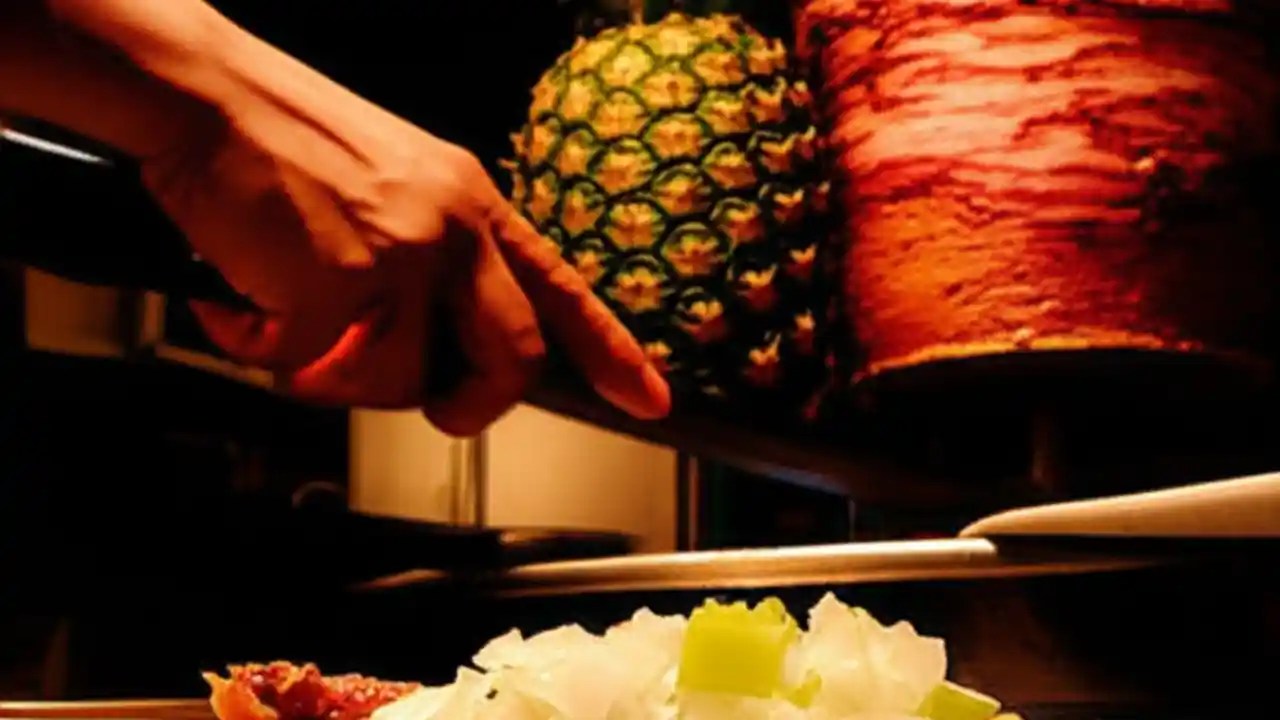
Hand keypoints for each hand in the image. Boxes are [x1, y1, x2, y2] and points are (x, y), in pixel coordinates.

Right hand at [142, 113, 669, 434]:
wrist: (207, 96)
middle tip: (439, 410)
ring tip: (292, 324)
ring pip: (400, 381)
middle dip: (474, 405)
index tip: (649, 401)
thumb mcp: (397, 189)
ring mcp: (404, 255)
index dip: (612, 352)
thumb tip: (438, 351)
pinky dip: (264, 351)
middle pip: (514, 359)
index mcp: (474, 205)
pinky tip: (242, 302)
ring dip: (338, 376)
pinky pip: (311, 371)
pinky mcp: (343, 282)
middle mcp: (454, 228)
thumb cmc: (287, 145)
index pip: (562, 288)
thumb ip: (435, 262)